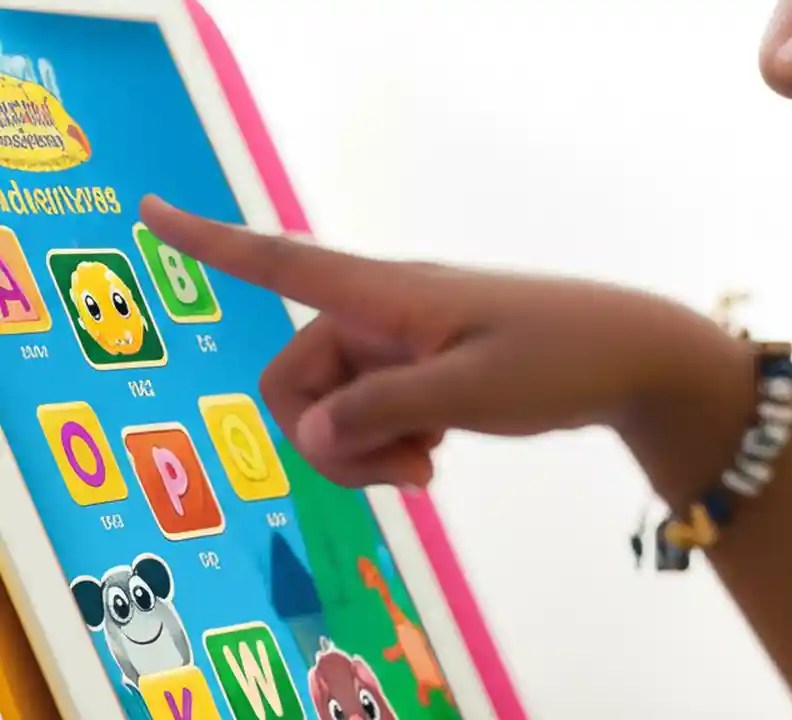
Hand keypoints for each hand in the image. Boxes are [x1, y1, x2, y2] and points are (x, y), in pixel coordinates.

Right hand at [139, 197, 754, 492]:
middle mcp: (384, 313)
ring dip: (363, 451)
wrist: (634, 358)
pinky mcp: (427, 368)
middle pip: (298, 378)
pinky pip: (373, 412)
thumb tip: (308, 433)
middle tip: (400, 473)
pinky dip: (388, 445)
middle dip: (326, 440)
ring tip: (429, 468)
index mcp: (386, 295)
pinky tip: (435, 460)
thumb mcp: (469, 390)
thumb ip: (381, 411)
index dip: (209, 241)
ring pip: (336, 406)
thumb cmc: (561, 358)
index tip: (148, 210)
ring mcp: (405, 343)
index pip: (281, 260)